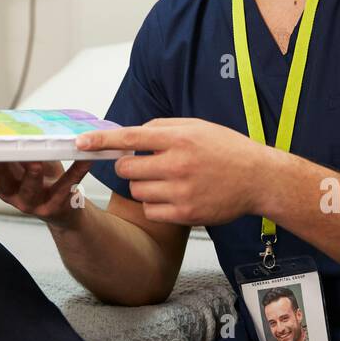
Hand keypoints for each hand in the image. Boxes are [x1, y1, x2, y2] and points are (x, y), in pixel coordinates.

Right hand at [0, 159, 92, 226]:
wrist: (64, 211)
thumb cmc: (41, 184)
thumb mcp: (19, 171)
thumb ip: (1, 160)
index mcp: (5, 186)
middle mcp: (16, 197)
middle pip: (5, 181)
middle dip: (2, 167)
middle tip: (3, 150)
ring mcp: (37, 204)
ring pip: (32, 189)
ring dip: (32, 175)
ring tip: (35, 162)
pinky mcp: (58, 205)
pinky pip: (68, 186)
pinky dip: (77, 171)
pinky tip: (85, 159)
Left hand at [75, 117, 266, 225]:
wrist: (258, 179)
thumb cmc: (227, 149)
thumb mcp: (196, 127)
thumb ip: (163, 127)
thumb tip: (131, 134)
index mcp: (179, 138)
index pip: (129, 137)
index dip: (101, 140)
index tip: (80, 142)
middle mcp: (178, 164)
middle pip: (127, 168)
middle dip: (130, 165)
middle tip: (147, 164)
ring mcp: (181, 191)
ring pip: (137, 190)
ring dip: (144, 185)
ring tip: (167, 180)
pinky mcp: (185, 214)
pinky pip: (150, 210)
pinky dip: (154, 205)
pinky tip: (173, 197)